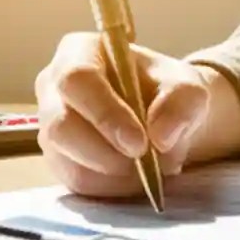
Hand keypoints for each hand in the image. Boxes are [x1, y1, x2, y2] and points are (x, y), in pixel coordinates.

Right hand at [35, 32, 209, 197]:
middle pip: (60, 125)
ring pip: (66, 160)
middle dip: (105, 153)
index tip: (139, 143)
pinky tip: (135, 178)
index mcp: (79, 52)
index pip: (77, 79)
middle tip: (146, 163)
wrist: (165, 119)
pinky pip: (76, 181)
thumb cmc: (168, 93)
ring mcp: (51, 126)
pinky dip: (111, 187)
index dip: (104, 113)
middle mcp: (53, 87)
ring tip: (148, 169)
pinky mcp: (59, 159)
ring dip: (112, 174)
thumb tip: (161, 136)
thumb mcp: (188, 89)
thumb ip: (181, 104)